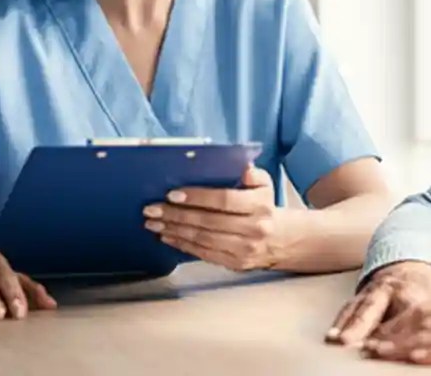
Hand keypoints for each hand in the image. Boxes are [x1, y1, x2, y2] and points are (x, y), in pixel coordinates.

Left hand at [142, 166, 290, 271]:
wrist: (279, 239)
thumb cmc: (262, 206)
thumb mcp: (264, 185)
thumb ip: (253, 174)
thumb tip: (242, 166)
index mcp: (260, 205)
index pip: (225, 200)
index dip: (198, 197)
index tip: (173, 194)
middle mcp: (254, 228)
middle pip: (209, 221)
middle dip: (176, 215)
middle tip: (152, 209)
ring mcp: (244, 249)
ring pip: (203, 239)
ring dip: (174, 231)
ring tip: (153, 223)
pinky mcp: (234, 263)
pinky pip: (203, 254)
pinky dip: (182, 245)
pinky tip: (166, 236)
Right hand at [326, 260, 430, 345]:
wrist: (411, 259)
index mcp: (418, 291)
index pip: (409, 312)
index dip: (401, 327)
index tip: (397, 344)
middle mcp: (392, 291)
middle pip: (377, 308)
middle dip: (364, 325)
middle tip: (353, 341)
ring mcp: (374, 293)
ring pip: (359, 308)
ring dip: (348, 325)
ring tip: (337, 341)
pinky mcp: (361, 297)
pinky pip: (349, 308)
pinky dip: (340, 321)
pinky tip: (332, 336)